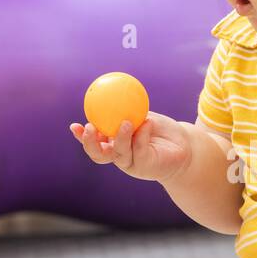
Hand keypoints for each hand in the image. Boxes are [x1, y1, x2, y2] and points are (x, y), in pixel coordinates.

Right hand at [69, 110, 192, 181]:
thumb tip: (110, 91)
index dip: (82, 137)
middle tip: (92, 128)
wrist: (182, 144)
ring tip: (127, 123)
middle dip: (91, 144)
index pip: (94, 142)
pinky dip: (143, 136)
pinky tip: (148, 123)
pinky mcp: (146, 167)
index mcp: (113, 144)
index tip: (74, 126)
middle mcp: (119, 156)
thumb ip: (126, 109)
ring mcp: (131, 163)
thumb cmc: (158, 128)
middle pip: (98, 155)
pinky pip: (140, 151)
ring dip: (121, 138)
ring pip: (119, 154)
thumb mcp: (140, 114)